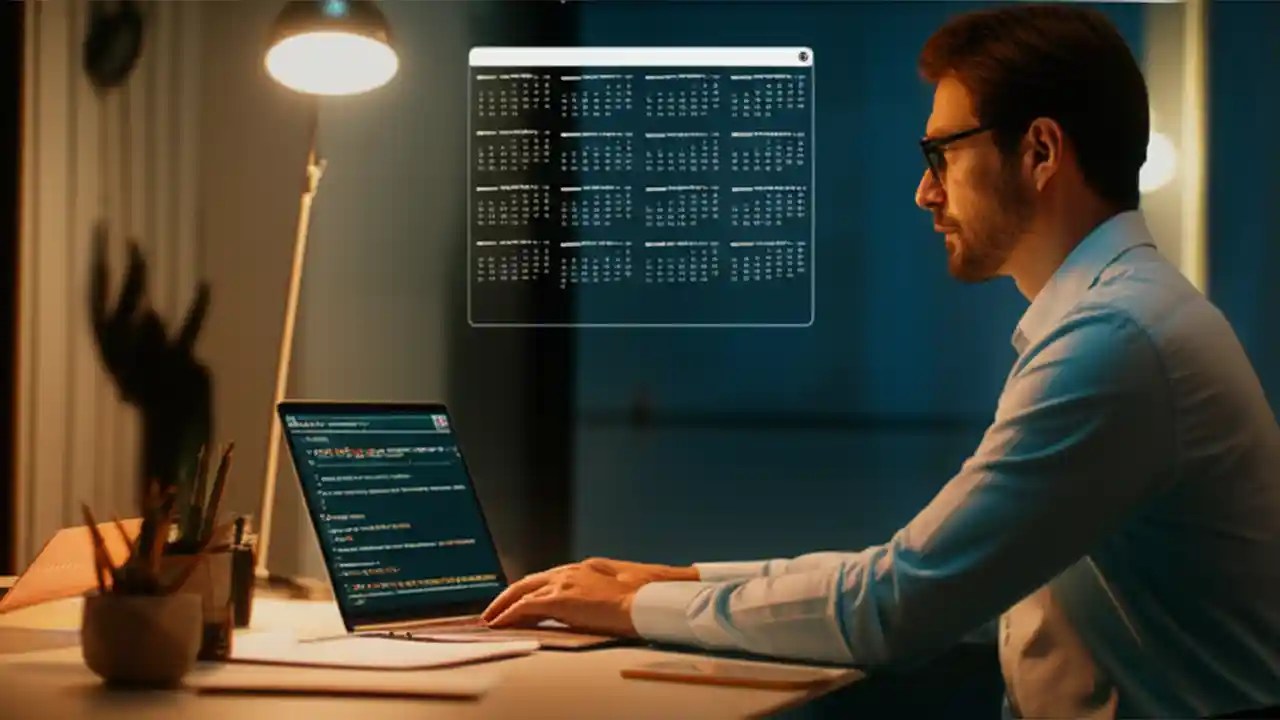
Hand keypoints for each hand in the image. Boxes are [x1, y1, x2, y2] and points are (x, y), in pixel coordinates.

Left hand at [481, 557, 697, 636]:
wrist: (647, 603)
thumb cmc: (643, 599)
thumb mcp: (621, 589)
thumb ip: (603, 590)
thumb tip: (599, 601)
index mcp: (585, 568)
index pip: (550, 578)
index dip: (532, 590)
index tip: (520, 601)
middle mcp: (570, 571)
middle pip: (530, 581)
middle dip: (510, 595)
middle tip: (495, 609)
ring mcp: (564, 583)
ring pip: (522, 591)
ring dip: (504, 606)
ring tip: (492, 619)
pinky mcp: (560, 599)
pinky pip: (524, 607)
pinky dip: (509, 615)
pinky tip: (499, 624)